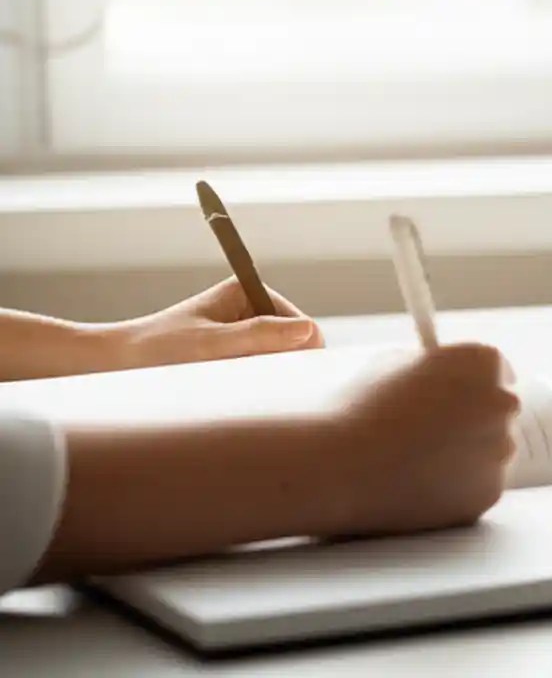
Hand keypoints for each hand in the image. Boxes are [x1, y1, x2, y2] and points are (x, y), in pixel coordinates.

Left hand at [110, 277, 324, 369]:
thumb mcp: (212, 345)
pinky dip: (249, 383)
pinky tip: (226, 388)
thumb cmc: (156, 351)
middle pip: (291, 343)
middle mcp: (247, 307)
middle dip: (278, 366)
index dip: (299, 353)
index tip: (277, 375)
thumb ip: (261, 336)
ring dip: (262, 376)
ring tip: (229, 383)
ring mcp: (240, 331)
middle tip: (245, 380)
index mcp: (246, 290)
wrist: (114, 364)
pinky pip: (258, 370)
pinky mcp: (230, 352)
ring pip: (276, 360)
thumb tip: (310, 331)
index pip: (301, 325)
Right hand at [329, 343, 520, 535]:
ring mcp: (499, 450)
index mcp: (482, 362)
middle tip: (439, 430)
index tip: (460, 393)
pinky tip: (422, 482)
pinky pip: (480, 486)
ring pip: (491, 451)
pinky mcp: (488, 493)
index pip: (497, 369)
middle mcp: (502, 403)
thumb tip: (438, 376)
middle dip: (475, 417)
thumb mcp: (394, 363)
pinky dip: (459, 488)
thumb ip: (431, 367)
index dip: (473, 382)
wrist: (340, 466)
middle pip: (500, 409)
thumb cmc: (359, 411)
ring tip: (419, 460)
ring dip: (468, 453)